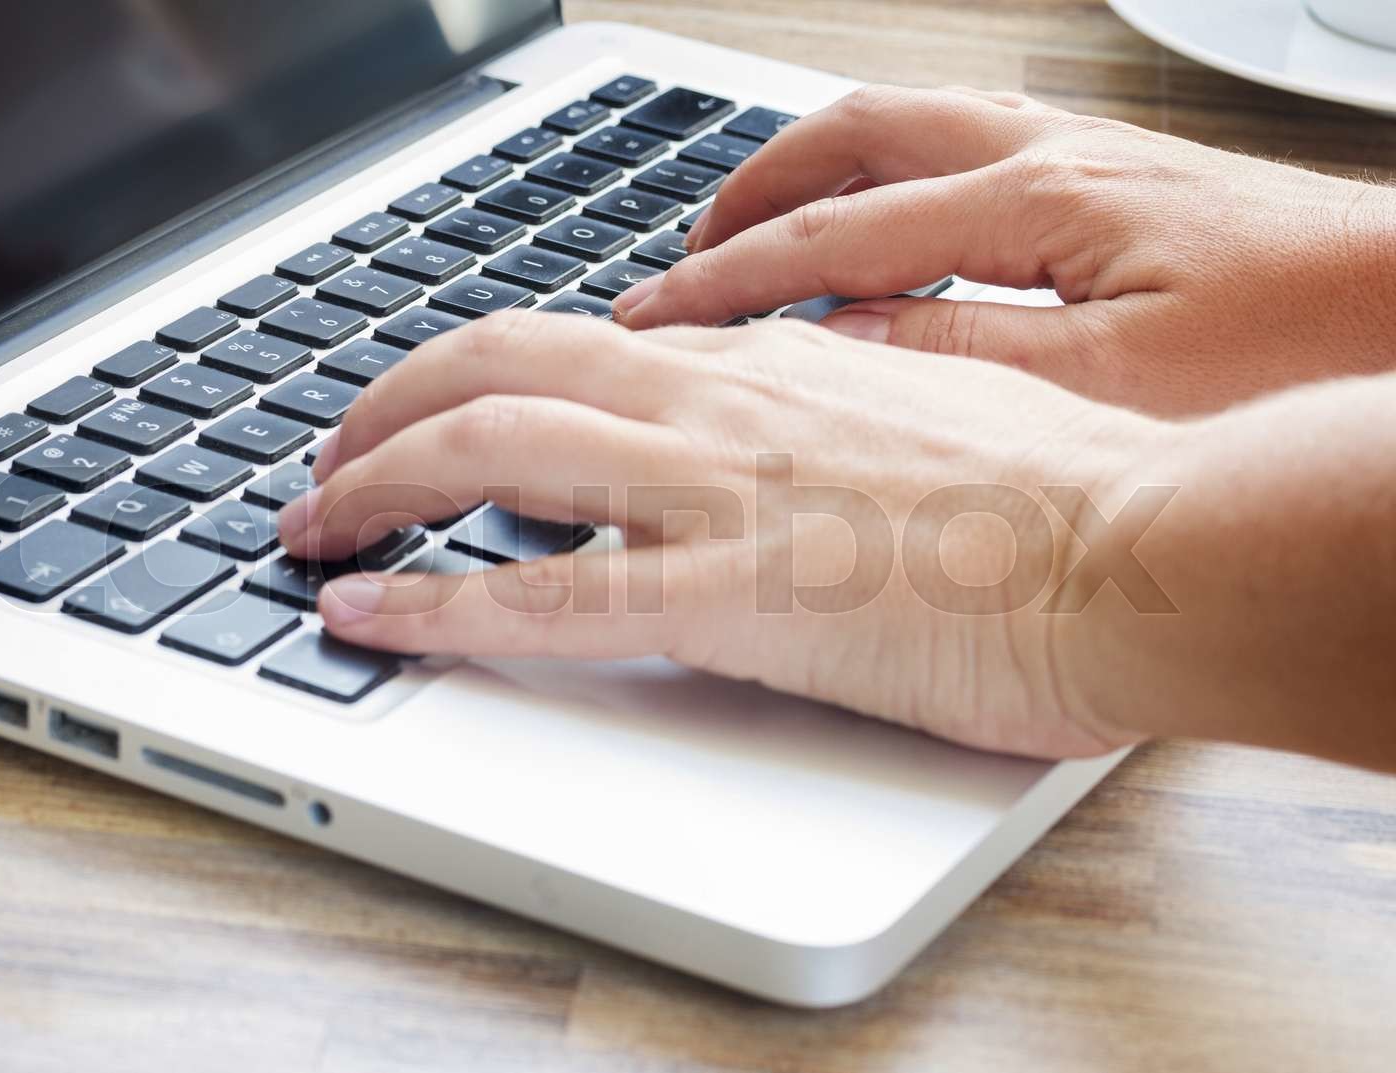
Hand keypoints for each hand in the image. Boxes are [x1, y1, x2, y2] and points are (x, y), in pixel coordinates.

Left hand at [278, 312, 1165, 759]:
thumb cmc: (1051, 501)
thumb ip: (811, 420)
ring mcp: (712, 489)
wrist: (1138, 550)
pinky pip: (540, 594)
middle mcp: (716, 400)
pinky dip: (433, 602)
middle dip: (386, 410)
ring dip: (374, 484)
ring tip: (313, 524)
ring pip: (486, 448)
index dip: (474, 376)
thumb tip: (759, 435)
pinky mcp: (727, 595)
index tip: (432, 417)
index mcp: (761, 363)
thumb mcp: (905, 425)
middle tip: (336, 461)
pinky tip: (367, 612)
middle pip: (495, 365)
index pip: (572, 339)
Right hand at [613, 85, 1395, 414]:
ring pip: (906, 129)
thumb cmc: (1288, 345)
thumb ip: (953, 353)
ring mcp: (1079, 154)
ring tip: (758, 236)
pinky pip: (960, 151)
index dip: (728, 280)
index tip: (653, 314)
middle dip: (752, 193)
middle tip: (687, 258)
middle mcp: (1048, 153)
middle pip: (854, 136)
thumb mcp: (1102, 383)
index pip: (834, 233)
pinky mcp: (1109, 176)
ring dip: (815, 174)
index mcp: (1035, 200)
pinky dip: (889, 183)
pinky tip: (884, 234)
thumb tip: (835, 340)